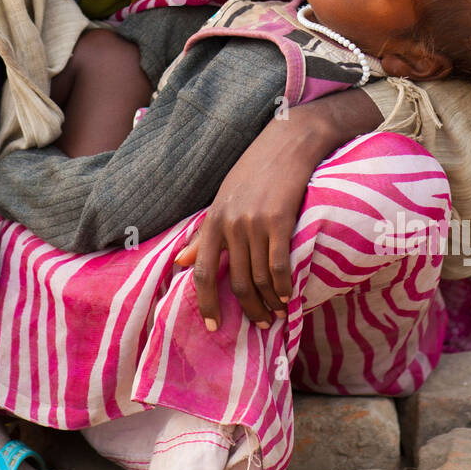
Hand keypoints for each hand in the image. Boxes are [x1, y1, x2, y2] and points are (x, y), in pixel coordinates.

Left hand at [173, 88, 383, 330]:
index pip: (203, 272)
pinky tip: (290, 296)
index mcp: (214, 220)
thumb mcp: (223, 199)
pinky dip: (285, 287)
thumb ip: (204, 234)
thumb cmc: (255, 171)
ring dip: (270, 303)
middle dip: (249, 310)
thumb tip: (180, 262)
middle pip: (237, 282)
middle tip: (261, 325)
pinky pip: (280, 265)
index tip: (214, 327)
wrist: (288, 142)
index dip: (207, 304)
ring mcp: (256, 222)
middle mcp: (231, 224)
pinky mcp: (281, 219)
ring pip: (261, 278)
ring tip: (278, 313)